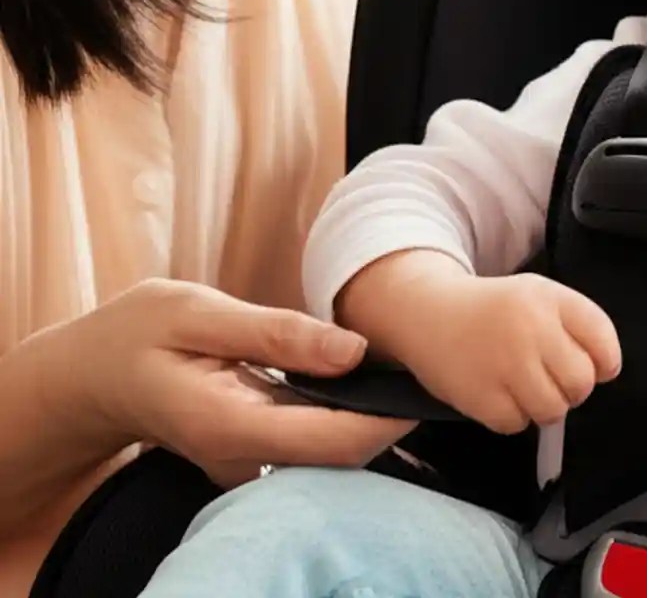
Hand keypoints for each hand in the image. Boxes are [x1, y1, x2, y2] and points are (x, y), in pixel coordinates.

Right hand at [51, 278, 415, 487]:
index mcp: (231, 424)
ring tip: (387, 366)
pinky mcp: (256, 457)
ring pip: (334, 452)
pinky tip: (346, 378)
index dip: (391, 418)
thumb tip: (355, 352)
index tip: (423, 383)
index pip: (336, 441)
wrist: (92, 375)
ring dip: (368, 414)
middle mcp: (244, 459)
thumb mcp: (199, 311)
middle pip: (345, 454)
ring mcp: (250, 466)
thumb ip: (278, 333)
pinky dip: (341, 414)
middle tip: (414, 366)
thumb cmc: (139, 334)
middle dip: (389, 416)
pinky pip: (315, 444)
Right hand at [337, 250, 621, 434]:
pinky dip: (511, 416)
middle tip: (548, 378)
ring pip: (554, 409)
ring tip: (522, 386)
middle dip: (571, 388)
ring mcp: (504, 363)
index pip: (603, 340)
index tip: (590, 364)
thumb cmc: (492, 311)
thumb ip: (577, 325)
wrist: (426, 313)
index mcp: (549, 298)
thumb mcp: (538, 296)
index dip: (604, 361)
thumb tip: (607, 371)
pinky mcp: (480, 396)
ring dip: (543, 405)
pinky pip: (518, 424)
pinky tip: (498, 393)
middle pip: (582, 382)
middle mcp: (530, 328)